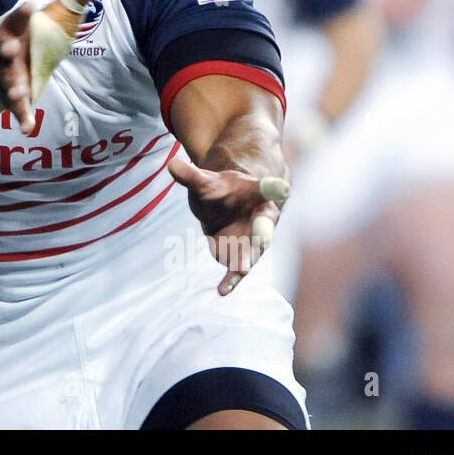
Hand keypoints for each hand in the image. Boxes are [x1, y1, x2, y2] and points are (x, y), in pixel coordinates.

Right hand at [0, 0, 98, 134]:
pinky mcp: (12, 100)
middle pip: (1, 51)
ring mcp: (6, 79)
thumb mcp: (51, 19)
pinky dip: (22, 119)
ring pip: (7, 83)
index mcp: (12, 32)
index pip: (14, 21)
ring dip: (12, 88)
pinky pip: (17, 111)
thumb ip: (73, 1)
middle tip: (12, 47)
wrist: (0, 72)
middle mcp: (4, 55)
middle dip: (5, 49)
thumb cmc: (30, 40)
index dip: (20, 15)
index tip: (29, 6)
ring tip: (18, 92)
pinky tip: (28, 129)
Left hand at [168, 157, 289, 295]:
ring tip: (242, 269)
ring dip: (247, 260)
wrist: (226, 207)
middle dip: (264, 233)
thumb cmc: (221, 190)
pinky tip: (222, 291)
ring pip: (253, 252)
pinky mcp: (240, 256)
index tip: (283, 187)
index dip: (275, 188)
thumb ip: (191, 175)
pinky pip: (237, 270)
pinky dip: (231, 281)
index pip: (269, 188)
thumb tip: (170, 164)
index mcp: (260, 194)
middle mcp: (263, 220)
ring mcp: (253, 241)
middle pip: (266, 226)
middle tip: (264, 238)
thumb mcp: (205, 181)